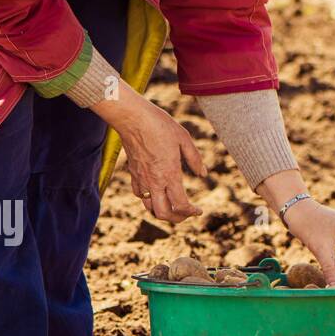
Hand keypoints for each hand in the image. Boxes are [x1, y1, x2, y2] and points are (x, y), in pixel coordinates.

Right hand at [92, 86, 206, 223]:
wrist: (131, 117)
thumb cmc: (159, 124)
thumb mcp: (184, 138)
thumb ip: (195, 159)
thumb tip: (203, 174)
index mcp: (169, 174)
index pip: (180, 205)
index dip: (191, 213)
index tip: (198, 211)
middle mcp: (154, 181)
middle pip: (163, 214)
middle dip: (177, 219)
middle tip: (186, 213)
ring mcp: (141, 178)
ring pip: (149, 207)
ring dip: (162, 211)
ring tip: (172, 205)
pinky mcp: (132, 173)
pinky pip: (140, 194)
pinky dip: (149, 199)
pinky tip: (157, 191)